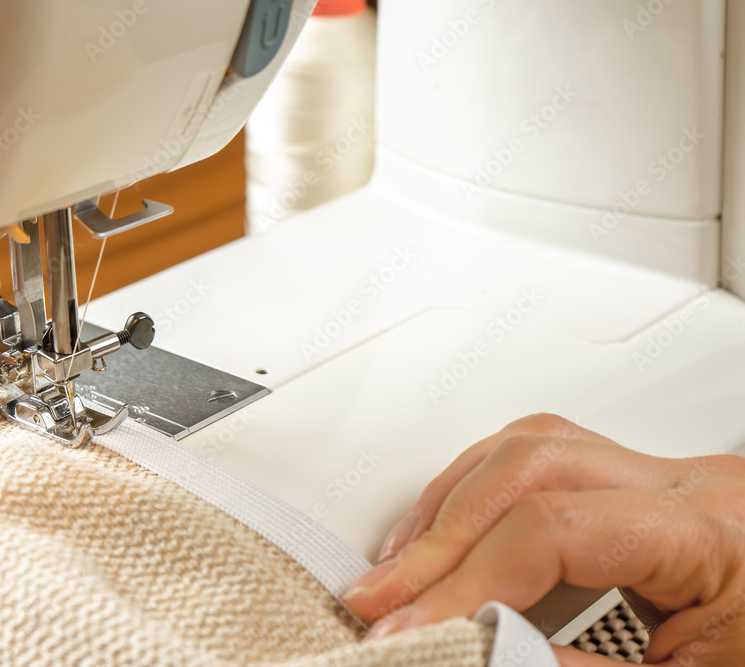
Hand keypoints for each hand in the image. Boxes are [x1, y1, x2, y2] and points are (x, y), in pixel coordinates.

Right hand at [342, 413, 744, 665]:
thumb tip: (482, 654)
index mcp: (720, 534)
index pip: (554, 527)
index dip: (466, 580)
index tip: (409, 629)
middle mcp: (695, 487)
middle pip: (532, 466)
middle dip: (440, 535)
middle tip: (382, 594)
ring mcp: (673, 478)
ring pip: (533, 445)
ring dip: (454, 502)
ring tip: (403, 562)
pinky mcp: (653, 488)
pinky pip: (549, 457)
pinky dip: (486, 491)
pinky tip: (456, 527)